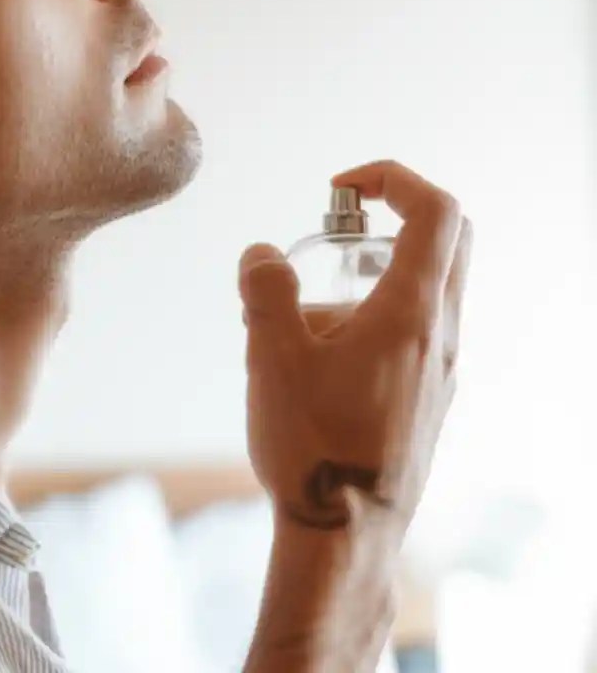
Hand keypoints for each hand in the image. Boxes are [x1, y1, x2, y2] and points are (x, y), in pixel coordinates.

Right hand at [239, 160, 471, 531]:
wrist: (345, 533)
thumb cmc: (311, 446)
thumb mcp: (271, 357)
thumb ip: (266, 291)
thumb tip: (262, 253)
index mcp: (411, 314)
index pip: (435, 211)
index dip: (393, 179)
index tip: (342, 189)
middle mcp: (440, 336)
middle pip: (448, 243)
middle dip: (391, 220)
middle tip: (332, 237)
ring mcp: (441, 371)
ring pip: (425, 292)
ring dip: (368, 280)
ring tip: (294, 328)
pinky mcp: (428, 399)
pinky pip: (411, 335)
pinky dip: (371, 321)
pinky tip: (312, 368)